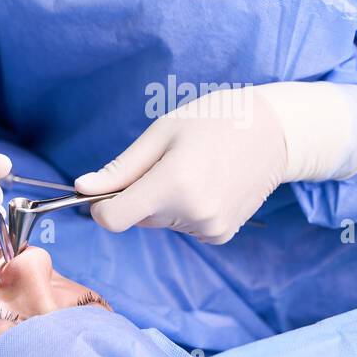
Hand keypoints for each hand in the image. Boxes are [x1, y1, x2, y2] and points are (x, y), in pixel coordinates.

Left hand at [74, 87, 288, 243]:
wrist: (274, 132)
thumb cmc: (214, 121)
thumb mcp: (162, 133)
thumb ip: (121, 168)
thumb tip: (82, 189)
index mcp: (172, 184)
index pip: (113, 219)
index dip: (101, 206)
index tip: (107, 190)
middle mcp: (192, 213)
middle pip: (138, 217)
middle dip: (142, 195)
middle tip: (171, 162)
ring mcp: (210, 228)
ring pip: (161, 222)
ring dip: (166, 202)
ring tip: (196, 169)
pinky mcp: (222, 235)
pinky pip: (184, 227)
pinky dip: (186, 210)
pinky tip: (209, 184)